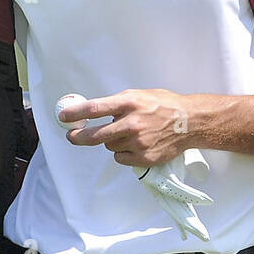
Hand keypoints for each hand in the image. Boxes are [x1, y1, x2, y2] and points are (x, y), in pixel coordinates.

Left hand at [60, 89, 193, 166]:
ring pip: (109, 146)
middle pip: (95, 135)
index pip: (95, 108)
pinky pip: (121, 158)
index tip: (63, 116)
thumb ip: (119, 104)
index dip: (76, 113)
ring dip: (113, 141)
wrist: (190, 122)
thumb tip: (94, 111)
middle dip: (79, 137)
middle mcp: (132, 123)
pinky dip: (124, 153)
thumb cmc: (165, 106)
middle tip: (72, 136)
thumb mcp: (141, 95)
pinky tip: (137, 145)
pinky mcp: (143, 158)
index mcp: (130, 103)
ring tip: (130, 134)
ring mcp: (138, 142)